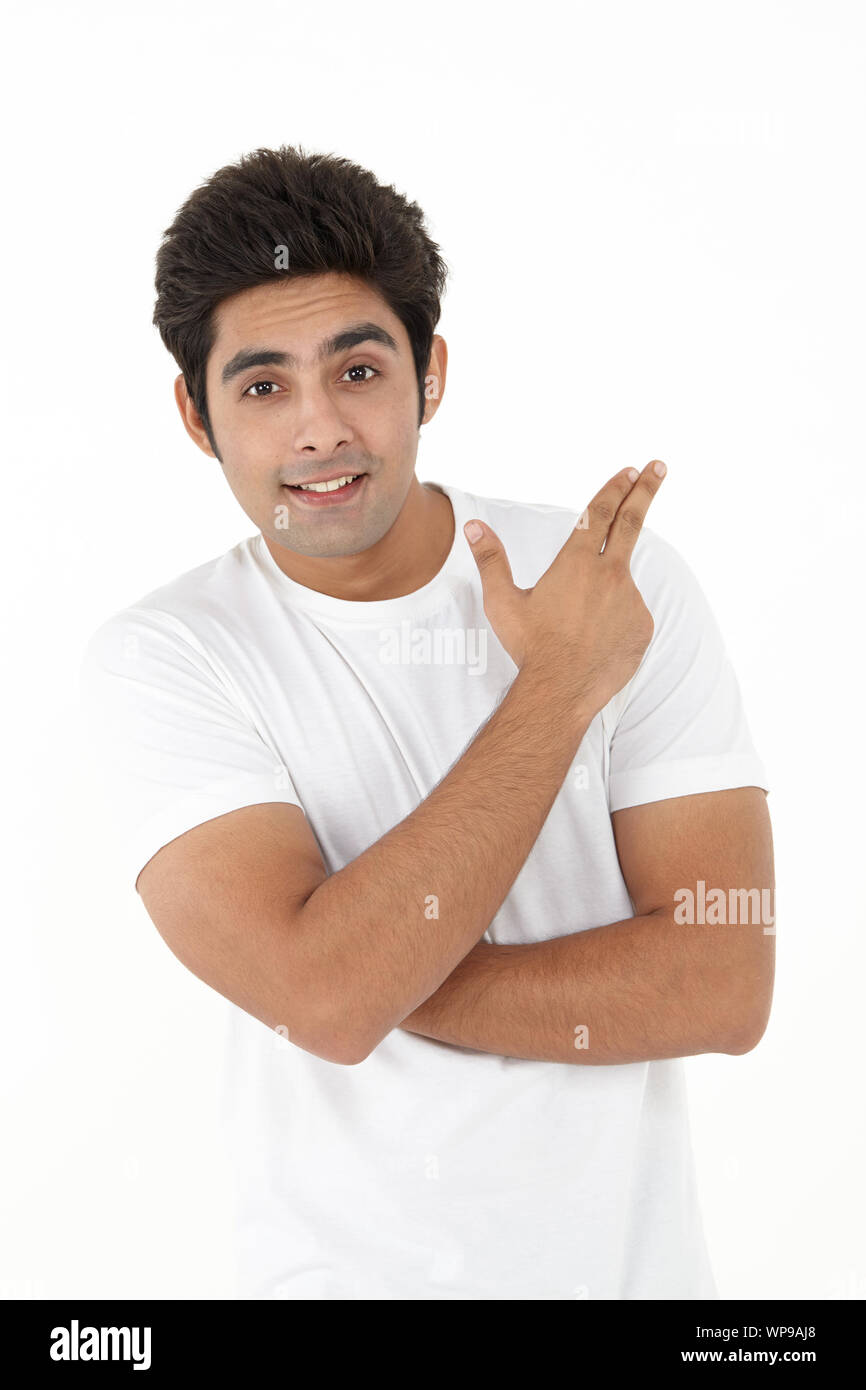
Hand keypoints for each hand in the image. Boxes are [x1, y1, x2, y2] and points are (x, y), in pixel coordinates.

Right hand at [463, 460, 666, 719]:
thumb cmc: (530, 647)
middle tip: (658, 467)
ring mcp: (630, 600)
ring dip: (607, 592)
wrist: (562, 691)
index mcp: (576, 562)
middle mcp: (609, 574)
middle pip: (632, 521)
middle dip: (646, 490)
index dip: (615, 488)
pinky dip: (615, 620)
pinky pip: (630, 615)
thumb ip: (491, 560)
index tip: (631, 470)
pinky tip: (595, 641)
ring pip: (621, 583)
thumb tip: (474, 526)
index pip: (599, 512)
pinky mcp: (643, 626)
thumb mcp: (502, 602)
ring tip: (581, 623)